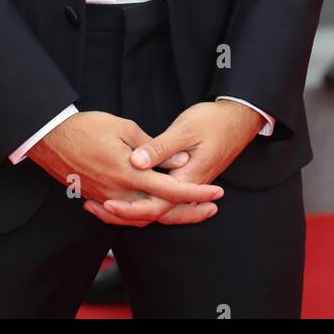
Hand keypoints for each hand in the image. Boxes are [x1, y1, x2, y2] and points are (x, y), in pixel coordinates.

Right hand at [28, 110, 224, 227]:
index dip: (197, 193)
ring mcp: (107, 199)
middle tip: (212, 209)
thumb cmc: (88, 127)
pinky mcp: (96, 199)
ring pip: (142, 219)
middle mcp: (120, 193)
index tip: (217, 193)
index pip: (171, 190)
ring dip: (167, 217)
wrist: (51, 137)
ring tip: (189, 212)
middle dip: (189, 213)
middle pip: (161, 213)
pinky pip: (123, 217)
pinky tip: (149, 212)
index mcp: (130, 174)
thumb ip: (153, 148)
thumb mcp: (124, 128)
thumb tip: (179, 164)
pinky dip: (140, 217)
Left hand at [89, 101, 259, 225]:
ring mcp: (188, 184)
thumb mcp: (185, 130)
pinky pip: (163, 198)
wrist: (238, 120)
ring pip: (158, 207)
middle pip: (154, 212)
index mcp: (185, 178)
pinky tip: (127, 193)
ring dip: (131, 209)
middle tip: (95, 207)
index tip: (106, 202)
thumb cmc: (213, 122)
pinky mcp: (186, 177)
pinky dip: (143, 200)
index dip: (129, 206)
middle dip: (124, 213)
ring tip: (102, 205)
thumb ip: (160, 148)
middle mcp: (187, 187)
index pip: (155, 204)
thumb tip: (136, 162)